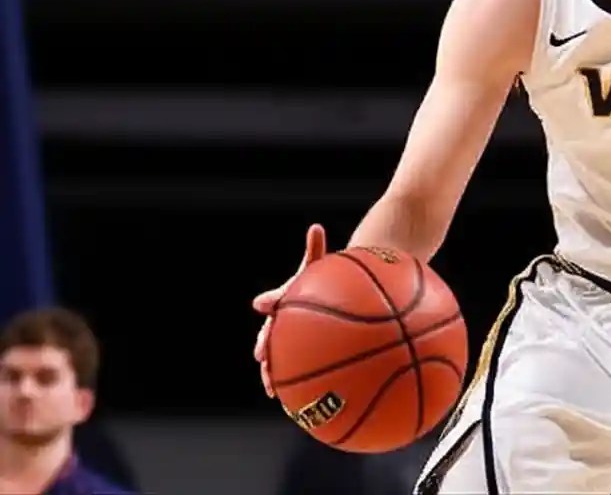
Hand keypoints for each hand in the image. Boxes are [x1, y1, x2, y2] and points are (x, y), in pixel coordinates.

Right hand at [252, 224, 326, 396]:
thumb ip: (314, 251)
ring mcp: (288, 340)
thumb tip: (314, 227)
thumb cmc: (322, 280)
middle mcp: (281, 324)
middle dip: (267, 351)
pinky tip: (299, 405)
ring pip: (278, 360)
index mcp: (283, 303)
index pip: (274, 306)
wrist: (326, 296)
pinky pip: (295, 372)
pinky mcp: (296, 355)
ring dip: (274, 375)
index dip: (270, 311)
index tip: (263, 318)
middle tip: (263, 359)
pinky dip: (296, 386)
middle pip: (271, 338)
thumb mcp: (317, 266)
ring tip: (274, 391)